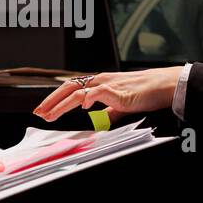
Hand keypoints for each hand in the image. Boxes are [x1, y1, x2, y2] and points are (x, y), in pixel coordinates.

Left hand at [32, 67, 184, 122]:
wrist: (163, 86)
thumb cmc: (145, 93)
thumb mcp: (121, 105)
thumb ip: (108, 113)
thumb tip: (98, 123)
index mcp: (100, 83)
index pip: (71, 88)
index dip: (55, 98)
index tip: (44, 110)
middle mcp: (101, 80)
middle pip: (68, 87)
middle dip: (51, 101)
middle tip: (39, 113)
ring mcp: (109, 84)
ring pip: (78, 91)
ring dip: (62, 104)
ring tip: (51, 115)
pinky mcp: (119, 91)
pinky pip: (100, 92)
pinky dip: (89, 99)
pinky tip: (83, 107)